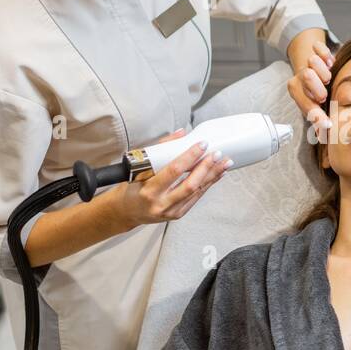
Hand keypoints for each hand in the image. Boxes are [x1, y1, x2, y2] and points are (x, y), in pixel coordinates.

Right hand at [109, 128, 230, 228]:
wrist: (126, 212)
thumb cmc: (131, 188)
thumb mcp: (139, 167)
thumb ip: (160, 149)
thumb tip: (181, 134)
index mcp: (149, 190)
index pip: (174, 170)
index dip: (190, 156)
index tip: (201, 145)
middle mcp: (161, 203)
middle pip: (191, 184)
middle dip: (207, 167)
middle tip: (217, 154)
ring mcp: (171, 211)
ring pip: (197, 192)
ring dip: (213, 176)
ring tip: (224, 163)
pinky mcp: (178, 214)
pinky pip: (196, 198)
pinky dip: (208, 184)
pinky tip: (216, 175)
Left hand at [286, 30, 333, 140]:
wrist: (313, 67)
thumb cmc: (314, 91)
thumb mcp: (313, 106)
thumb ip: (317, 120)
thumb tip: (323, 136)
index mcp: (296, 91)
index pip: (306, 104)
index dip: (317, 115)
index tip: (327, 123)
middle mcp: (299, 76)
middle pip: (308, 77)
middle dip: (319, 87)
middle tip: (323, 95)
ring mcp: (307, 62)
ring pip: (313, 61)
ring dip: (324, 71)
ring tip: (327, 78)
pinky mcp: (315, 49)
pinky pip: (320, 49)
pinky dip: (327, 55)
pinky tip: (330, 63)